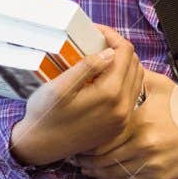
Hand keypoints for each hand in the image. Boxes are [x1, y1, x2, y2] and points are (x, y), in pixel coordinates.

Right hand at [8, 25, 144, 166]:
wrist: (41, 147)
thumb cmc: (45, 115)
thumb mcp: (59, 87)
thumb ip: (87, 67)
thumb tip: (110, 52)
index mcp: (110, 94)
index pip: (125, 53)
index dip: (112, 36)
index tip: (96, 31)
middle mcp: (123, 107)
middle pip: (134, 64)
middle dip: (119, 48)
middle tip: (97, 42)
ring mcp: (123, 118)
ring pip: (136, 79)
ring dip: (123, 64)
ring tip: (101, 58)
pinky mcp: (119, 126)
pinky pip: (131, 96)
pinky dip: (123, 81)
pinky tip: (104, 78)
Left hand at [71, 68, 177, 178]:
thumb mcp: (161, 86)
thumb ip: (134, 77)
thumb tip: (111, 61)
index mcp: (140, 121)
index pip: (102, 133)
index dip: (86, 136)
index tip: (77, 133)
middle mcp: (143, 145)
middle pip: (102, 155)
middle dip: (84, 155)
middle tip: (72, 151)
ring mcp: (150, 164)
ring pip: (110, 171)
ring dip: (92, 169)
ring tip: (81, 163)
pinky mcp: (156, 178)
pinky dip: (108, 178)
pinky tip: (98, 172)